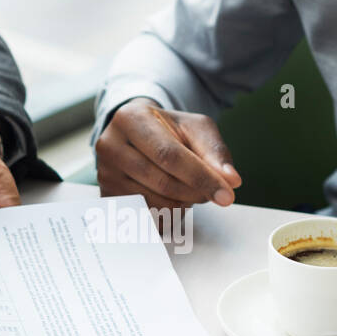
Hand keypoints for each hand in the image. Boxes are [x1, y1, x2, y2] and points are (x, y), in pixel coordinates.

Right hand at [95, 98, 241, 208]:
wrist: (137, 132)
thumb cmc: (168, 129)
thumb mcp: (196, 129)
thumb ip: (215, 153)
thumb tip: (231, 181)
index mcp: (130, 119)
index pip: (170, 155)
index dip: (201, 178)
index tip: (227, 196)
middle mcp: (109, 146)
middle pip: (162, 182)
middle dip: (195, 193)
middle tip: (212, 192)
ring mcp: (104, 174)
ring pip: (154, 203)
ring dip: (183, 204)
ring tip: (189, 189)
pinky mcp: (107, 195)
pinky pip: (145, 216)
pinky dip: (168, 213)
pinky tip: (174, 198)